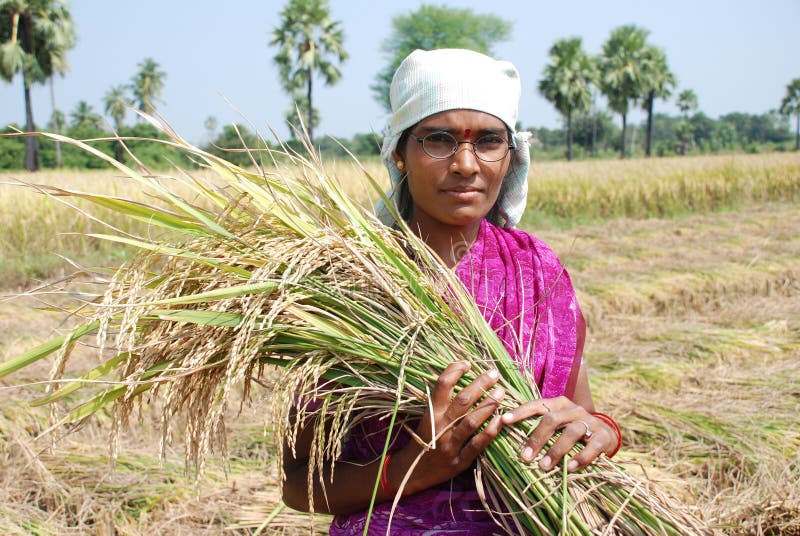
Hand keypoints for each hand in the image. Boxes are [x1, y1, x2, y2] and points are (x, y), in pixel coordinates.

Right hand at [388, 360, 505, 495]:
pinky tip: (500, 420)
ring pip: (471, 421)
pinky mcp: (460, 461)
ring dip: (488, 405)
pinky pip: (477, 444)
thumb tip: (461, 377)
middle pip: (461, 401)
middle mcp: (439, 427)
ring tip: (501, 392)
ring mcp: (450, 445)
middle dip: (479, 384)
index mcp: (430, 413)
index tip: (468, 363)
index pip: (441, 386)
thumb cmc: (423, 439)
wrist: (411, 472)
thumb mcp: (427, 417)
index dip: (454, 371)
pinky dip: (490, 432)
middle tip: (494, 373)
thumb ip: (441, 401)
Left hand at [500, 396, 616, 472]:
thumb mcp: (556, 425)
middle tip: (525, 456)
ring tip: (544, 466)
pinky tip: (570, 468)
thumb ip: (537, 426)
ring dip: (556, 450)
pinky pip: (592, 446)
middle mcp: (573, 409)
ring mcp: (590, 422)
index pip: (537, 405)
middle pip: (552, 419)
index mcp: (558, 404)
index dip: (520, 412)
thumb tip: (507, 434)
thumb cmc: (571, 431)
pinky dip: (580, 458)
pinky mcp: (603, 436)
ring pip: (572, 432)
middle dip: (537, 438)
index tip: (504, 420)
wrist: (606, 435)